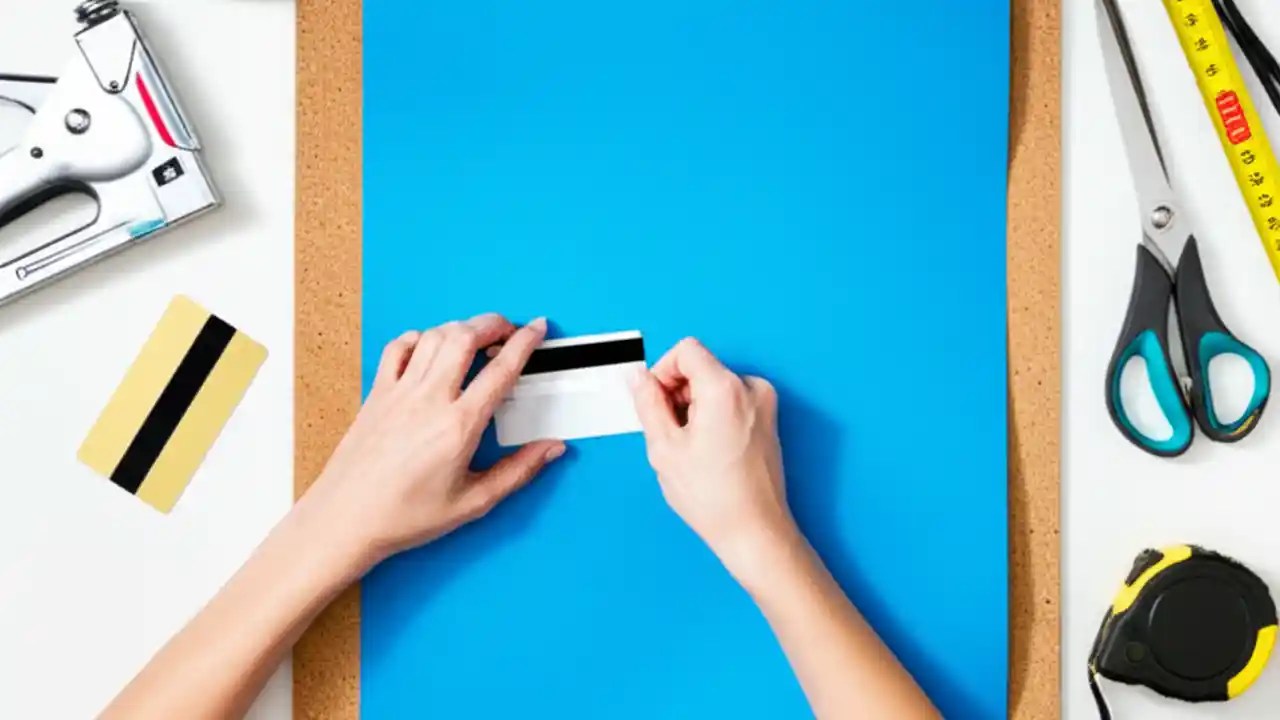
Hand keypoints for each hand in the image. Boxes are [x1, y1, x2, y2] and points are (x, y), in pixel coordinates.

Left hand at [300, 314, 564, 572]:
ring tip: (475, 335)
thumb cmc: (404, 516)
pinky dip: (418, 338)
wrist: (346, 519)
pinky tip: (428, 347)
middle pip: (466, 336)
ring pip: (434, 335)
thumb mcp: (473, 502)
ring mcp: (399, 392)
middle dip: (493, 323)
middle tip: (507, 328)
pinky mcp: (377, 394)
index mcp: (458, 426)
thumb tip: (549, 450)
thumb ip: (518, 471)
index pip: (501, 369)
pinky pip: (397, 348)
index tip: (536, 330)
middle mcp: (428, 400)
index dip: (525, 342)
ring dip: (460, 327)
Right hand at [630, 338, 799, 587]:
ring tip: (690, 448)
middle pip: (701, 368)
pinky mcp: (768, 421)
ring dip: (694, 408)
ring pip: (714, 386)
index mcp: (725, 388)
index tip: (656, 402)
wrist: (754, 531)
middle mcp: (751, 389)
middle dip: (678, 394)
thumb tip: (639, 378)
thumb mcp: (664, 447)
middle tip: (670, 434)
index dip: (663, 372)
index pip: (686, 350)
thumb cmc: (714, 497)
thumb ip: (648, 403)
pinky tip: (708, 452)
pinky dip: (713, 417)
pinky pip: (731, 402)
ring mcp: (765, 405)